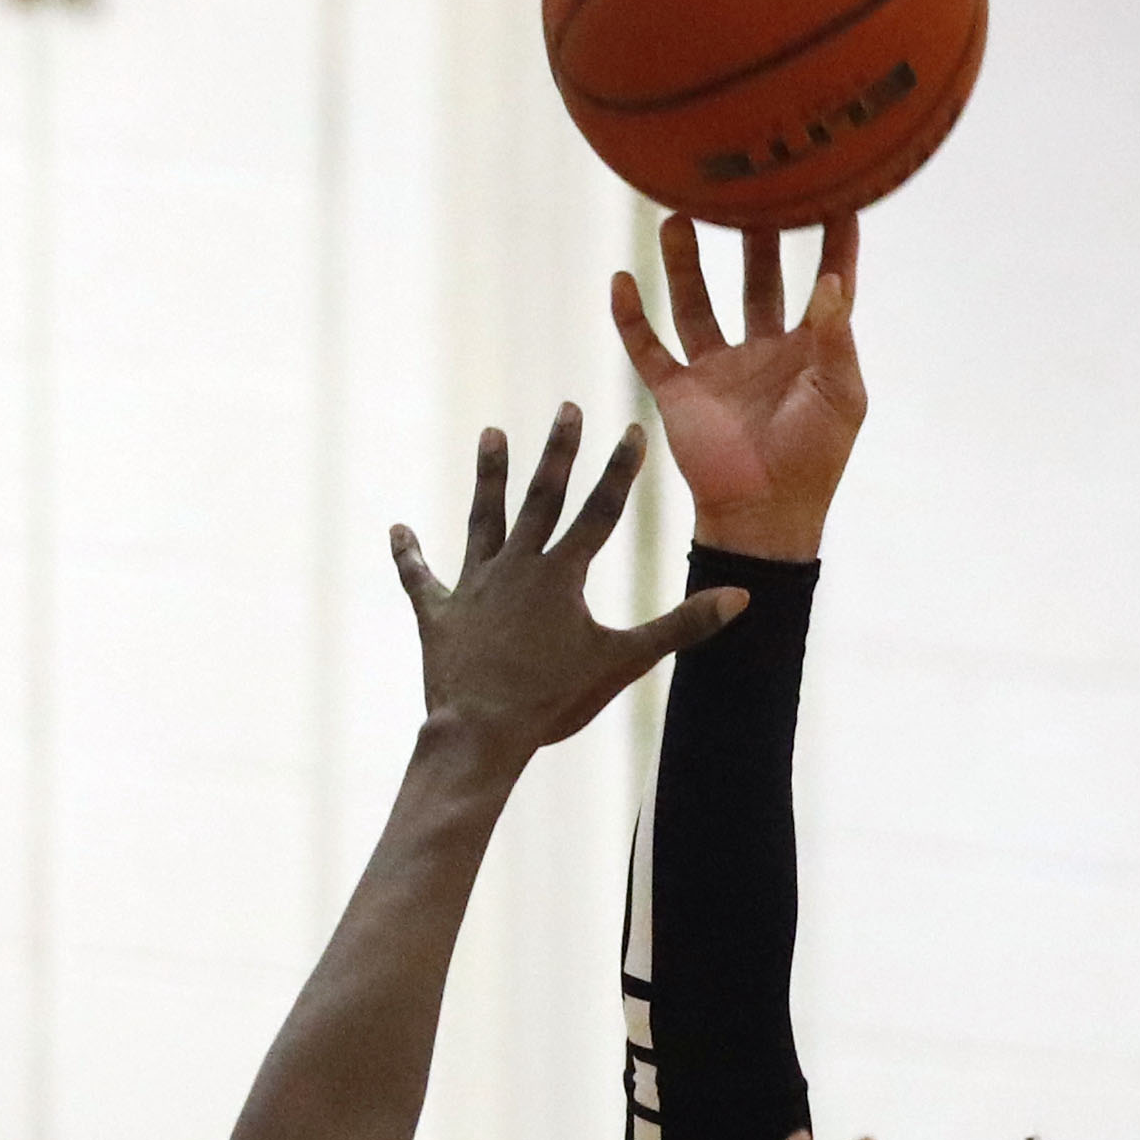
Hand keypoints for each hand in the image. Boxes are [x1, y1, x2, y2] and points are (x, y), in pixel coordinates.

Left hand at [390, 407, 745, 765]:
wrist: (482, 731)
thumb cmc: (555, 700)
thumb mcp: (624, 661)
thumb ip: (681, 626)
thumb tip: (741, 597)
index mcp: (561, 576)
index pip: (600, 512)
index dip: (619, 471)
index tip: (632, 429)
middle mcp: (516, 568)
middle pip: (541, 499)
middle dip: (558, 452)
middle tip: (566, 408)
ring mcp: (475, 588)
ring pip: (483, 521)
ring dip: (488, 478)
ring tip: (491, 435)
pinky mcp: (439, 615)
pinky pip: (421, 579)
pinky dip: (409, 555)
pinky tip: (398, 529)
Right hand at [611, 215, 867, 559]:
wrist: (763, 518)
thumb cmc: (814, 461)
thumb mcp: (840, 395)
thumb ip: (836, 337)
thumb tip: (830, 280)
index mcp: (809, 350)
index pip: (826, 283)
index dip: (834, 241)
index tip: (838, 189)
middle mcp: (762, 350)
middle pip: (757, 278)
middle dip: (753, 235)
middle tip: (747, 186)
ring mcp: (717, 370)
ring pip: (696, 301)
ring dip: (686, 263)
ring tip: (678, 216)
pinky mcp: (679, 393)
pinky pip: (648, 348)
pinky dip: (631, 317)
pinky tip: (620, 280)